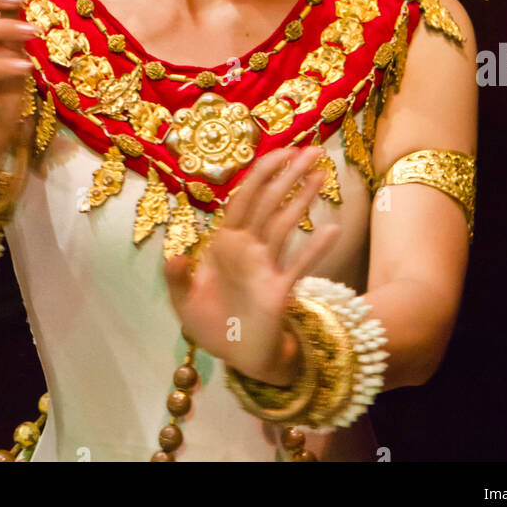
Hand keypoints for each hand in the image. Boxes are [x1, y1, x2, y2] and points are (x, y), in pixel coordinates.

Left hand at [163, 145, 340, 382]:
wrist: (235, 356)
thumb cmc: (210, 324)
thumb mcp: (184, 301)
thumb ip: (176, 278)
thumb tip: (175, 255)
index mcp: (226, 242)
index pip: (245, 198)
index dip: (261, 174)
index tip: (281, 151)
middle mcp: (249, 247)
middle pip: (269, 202)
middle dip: (288, 174)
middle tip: (313, 150)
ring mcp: (266, 265)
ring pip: (285, 223)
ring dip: (301, 197)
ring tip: (321, 173)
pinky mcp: (279, 289)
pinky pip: (298, 265)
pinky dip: (314, 248)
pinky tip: (332, 230)